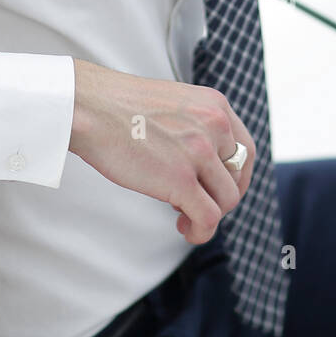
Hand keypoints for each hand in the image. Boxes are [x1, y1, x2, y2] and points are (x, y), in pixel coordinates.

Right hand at [68, 60, 254, 243]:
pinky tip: (185, 229)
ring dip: (209, 215)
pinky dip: (202, 232)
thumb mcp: (176, 105)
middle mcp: (215, 124)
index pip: (245, 150)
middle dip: (218, 196)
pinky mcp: (181, 179)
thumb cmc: (121, 108)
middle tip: (193, 203)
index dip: (235, 177)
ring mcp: (200, 151)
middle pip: (237, 177)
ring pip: (226, 200)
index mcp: (216, 105)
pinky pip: (209, 218)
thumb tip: (207, 168)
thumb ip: (197, 127)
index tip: (217, 189)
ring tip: (183, 216)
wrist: (90, 106)